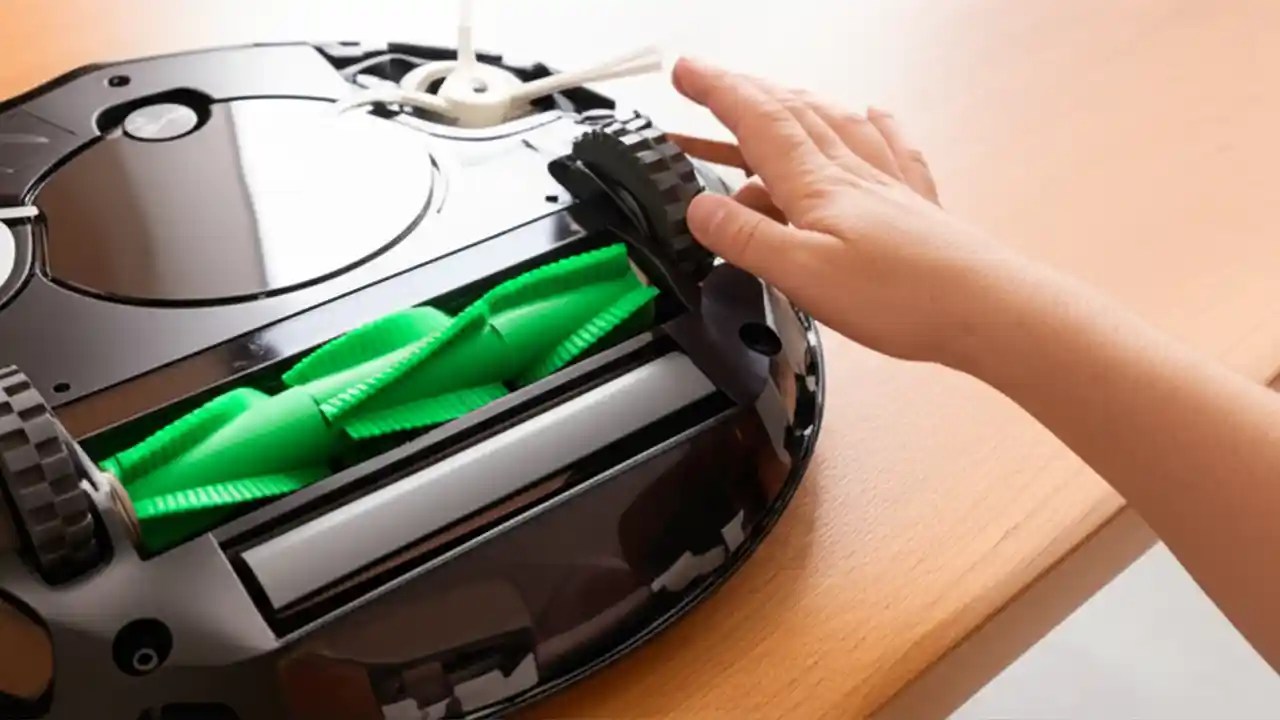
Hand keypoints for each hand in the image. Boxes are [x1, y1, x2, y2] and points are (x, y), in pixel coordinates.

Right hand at [671, 57, 1022, 366]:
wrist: (985, 308)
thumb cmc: (903, 297)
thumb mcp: (804, 276)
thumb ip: (748, 240)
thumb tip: (700, 210)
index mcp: (818, 184)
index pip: (757, 121)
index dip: (717, 91)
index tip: (685, 72)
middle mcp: (851, 171)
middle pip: (789, 112)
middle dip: (742, 90)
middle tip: (705, 80)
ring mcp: (886, 183)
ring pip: (831, 122)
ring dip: (791, 102)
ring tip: (766, 96)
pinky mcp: (913, 204)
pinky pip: (887, 145)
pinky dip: (870, 123)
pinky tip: (873, 115)